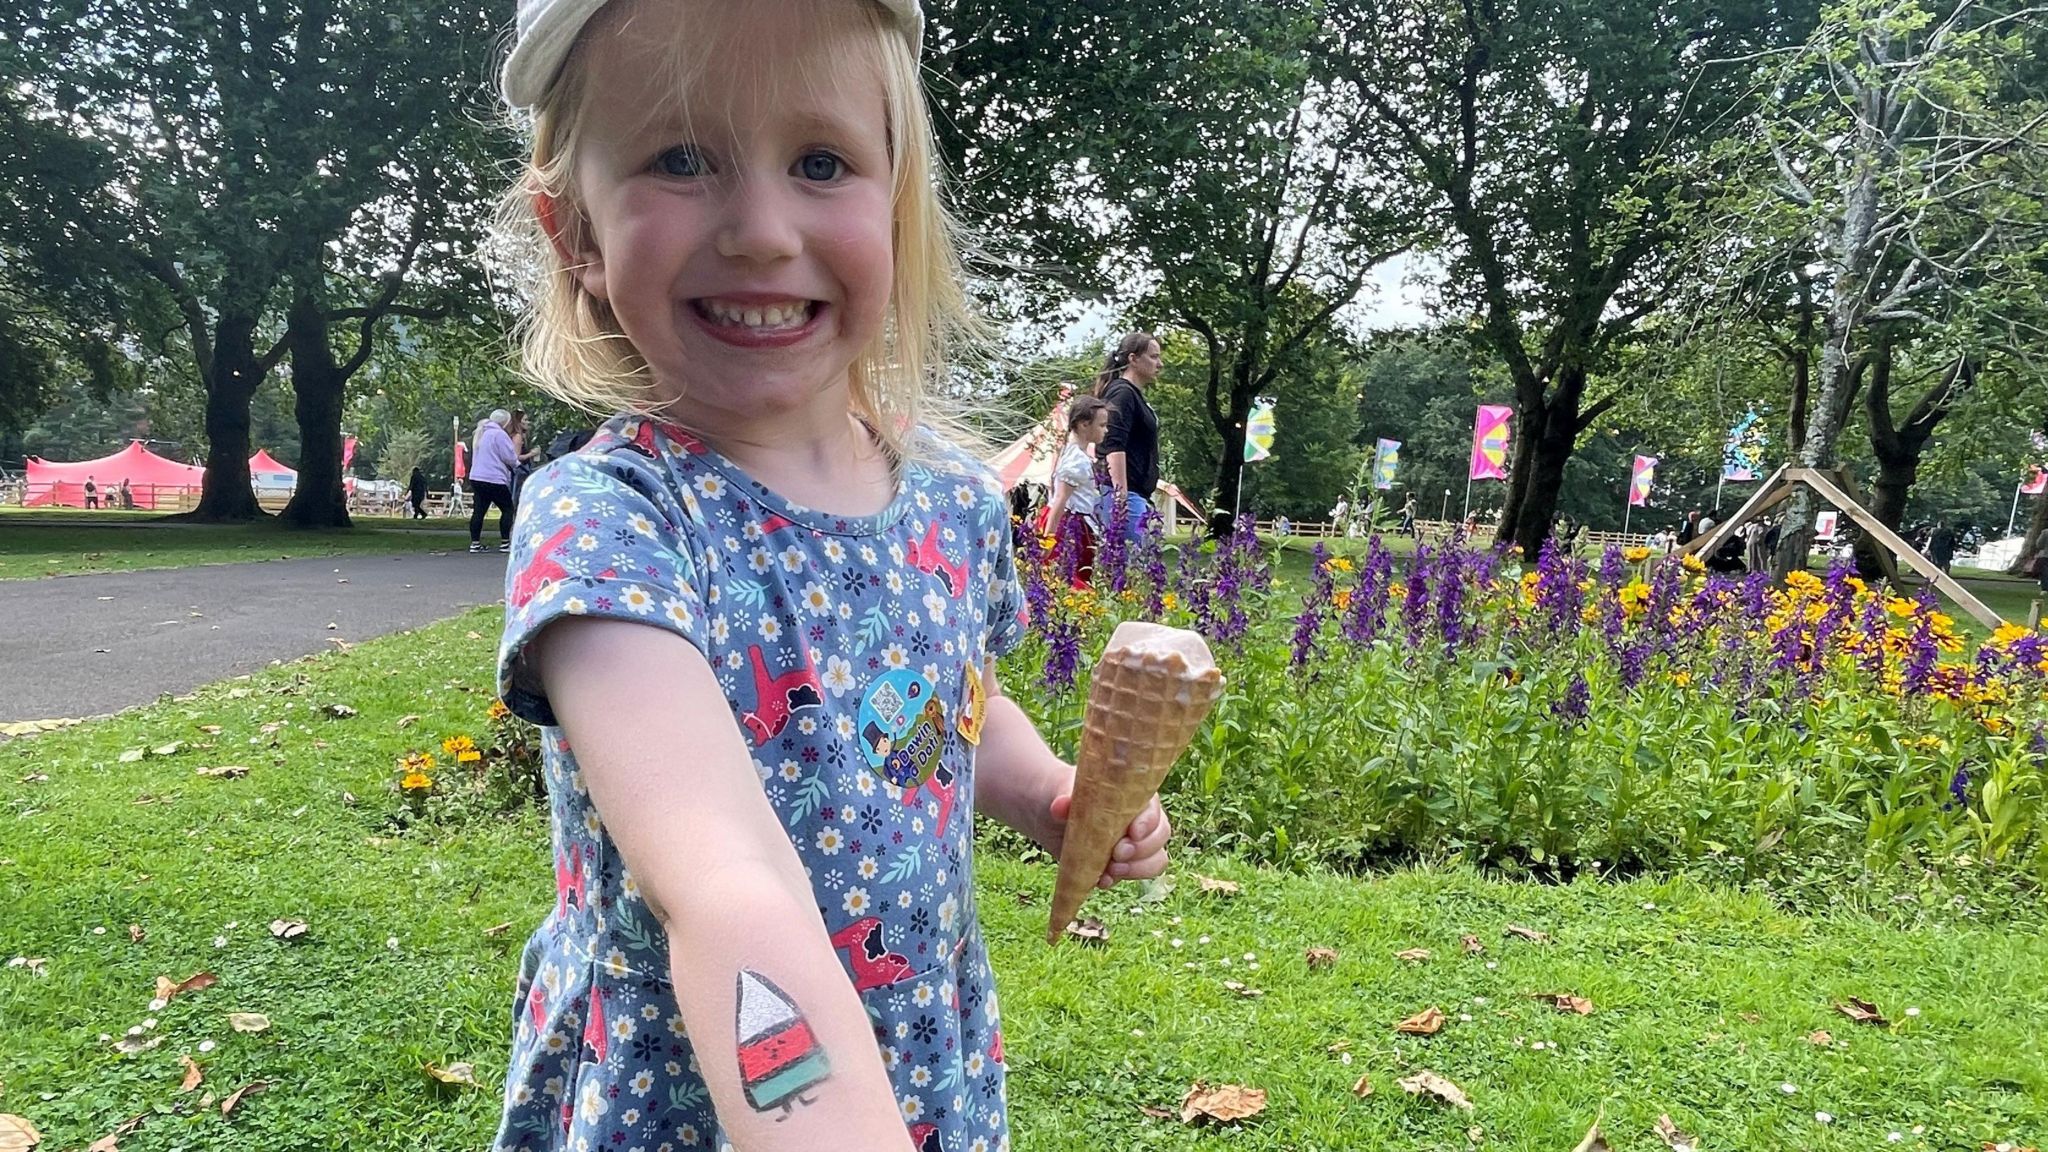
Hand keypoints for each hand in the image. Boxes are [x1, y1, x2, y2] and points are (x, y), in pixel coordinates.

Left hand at [1043, 787, 1171, 889]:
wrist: (1050, 815)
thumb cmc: (1063, 793)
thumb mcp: (1061, 791)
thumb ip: (1065, 799)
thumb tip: (1060, 806)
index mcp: (1134, 795)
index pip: (1153, 807)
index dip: (1148, 822)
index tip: (1133, 832)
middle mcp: (1141, 818)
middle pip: (1161, 834)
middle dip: (1143, 848)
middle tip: (1118, 853)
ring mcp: (1135, 843)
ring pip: (1156, 859)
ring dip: (1138, 868)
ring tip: (1112, 870)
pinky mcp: (1123, 863)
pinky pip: (1135, 875)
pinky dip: (1121, 879)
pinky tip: (1102, 880)